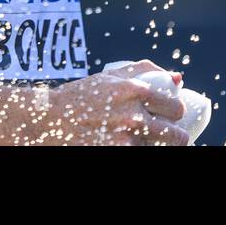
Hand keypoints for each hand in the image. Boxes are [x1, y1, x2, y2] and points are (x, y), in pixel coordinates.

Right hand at [40, 60, 188, 145]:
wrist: (48, 120)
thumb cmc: (79, 97)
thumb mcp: (109, 78)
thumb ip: (143, 71)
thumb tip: (177, 77)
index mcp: (134, 91)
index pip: (175, 108)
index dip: (176, 113)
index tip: (171, 115)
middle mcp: (134, 116)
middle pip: (177, 136)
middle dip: (177, 137)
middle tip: (167, 135)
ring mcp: (126, 141)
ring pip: (160, 149)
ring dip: (156, 146)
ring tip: (145, 140)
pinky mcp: (117, 154)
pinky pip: (141, 154)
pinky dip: (138, 150)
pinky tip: (129, 145)